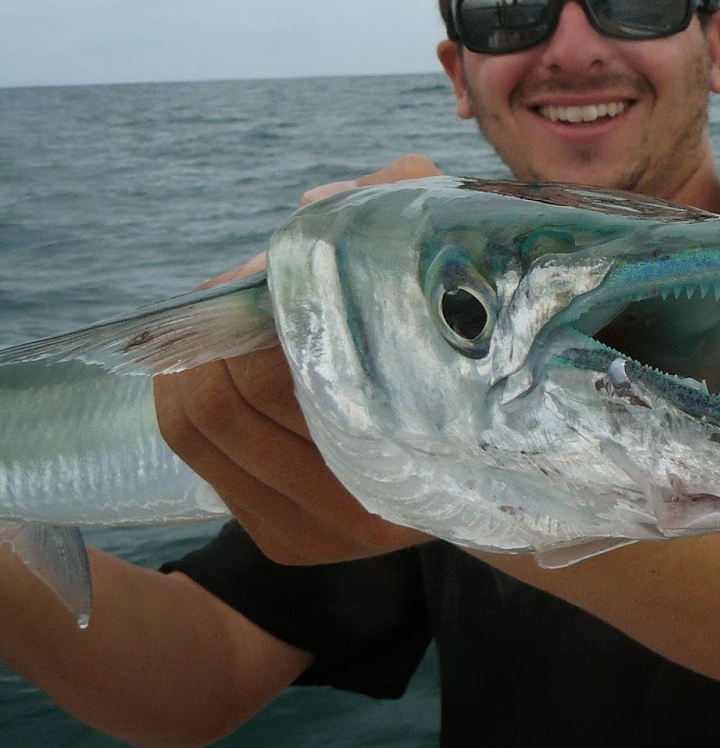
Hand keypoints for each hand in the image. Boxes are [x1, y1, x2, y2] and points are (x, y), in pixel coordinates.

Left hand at [152, 155, 444, 564]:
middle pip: (226, 403)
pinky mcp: (287, 540)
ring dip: (197, 357)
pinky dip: (188, 391)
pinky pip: (197, 453)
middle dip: (222, 329)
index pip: (301, 377)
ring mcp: (321, 535)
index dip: (272, 309)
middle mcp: (366, 514)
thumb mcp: (451, 260)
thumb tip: (320, 207)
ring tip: (239, 316)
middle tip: (254, 286)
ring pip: (199, 426)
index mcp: (421, 455)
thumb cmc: (466, 335)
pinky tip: (226, 361)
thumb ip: (401, 208)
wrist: (503, 449)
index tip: (285, 269)